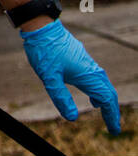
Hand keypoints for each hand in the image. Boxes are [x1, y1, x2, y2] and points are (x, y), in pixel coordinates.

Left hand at [21, 19, 121, 133]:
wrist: (41, 26)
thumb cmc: (44, 50)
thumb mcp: (49, 77)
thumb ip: (60, 97)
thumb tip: (72, 117)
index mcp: (87, 75)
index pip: (105, 99)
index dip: (111, 116)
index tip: (114, 130)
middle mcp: (91, 69)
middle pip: (108, 93)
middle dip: (111, 110)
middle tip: (113, 127)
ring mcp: (87, 62)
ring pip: (103, 84)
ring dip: (106, 100)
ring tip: (104, 113)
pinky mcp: (81, 58)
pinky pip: (97, 77)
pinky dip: (100, 90)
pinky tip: (92, 95)